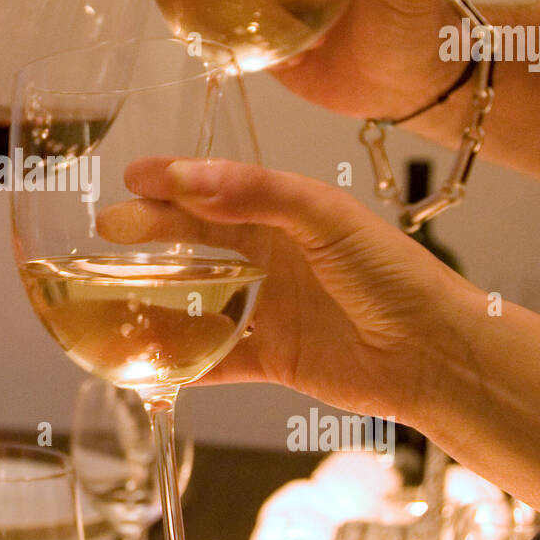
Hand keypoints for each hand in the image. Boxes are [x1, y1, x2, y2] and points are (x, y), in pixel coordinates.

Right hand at [99, 157, 477, 424]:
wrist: (435, 355)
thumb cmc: (392, 275)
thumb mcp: (325, 217)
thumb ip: (257, 194)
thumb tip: (186, 179)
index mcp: (286, 213)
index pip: (214, 189)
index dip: (171, 181)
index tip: (129, 176)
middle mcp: (272, 257)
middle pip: (195, 241)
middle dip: (149, 234)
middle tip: (104, 231)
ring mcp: (269, 308)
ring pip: (196, 300)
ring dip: (154, 299)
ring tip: (108, 297)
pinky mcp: (271, 359)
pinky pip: (212, 358)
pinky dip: (179, 362)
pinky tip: (143, 362)